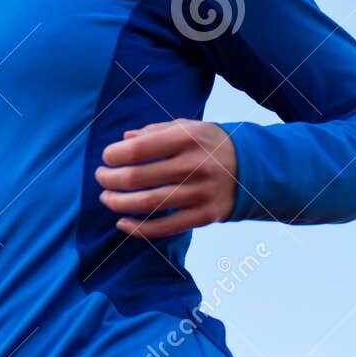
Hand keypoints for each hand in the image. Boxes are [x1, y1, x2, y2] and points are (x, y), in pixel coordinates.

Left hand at [95, 119, 236, 238]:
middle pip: (139, 178)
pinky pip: (166, 227)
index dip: (115, 155)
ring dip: (120, 203)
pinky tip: (122, 223)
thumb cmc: (211, 145)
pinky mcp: (205, 216)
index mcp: (188, 138)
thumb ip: (155, 132)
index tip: (107, 158)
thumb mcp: (189, 127)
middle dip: (111, 179)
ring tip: (106, 199)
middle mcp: (195, 165)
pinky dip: (139, 228)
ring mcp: (201, 193)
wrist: (254, 168)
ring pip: (149, 204)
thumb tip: (124, 140)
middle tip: (101, 178)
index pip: (139, 149)